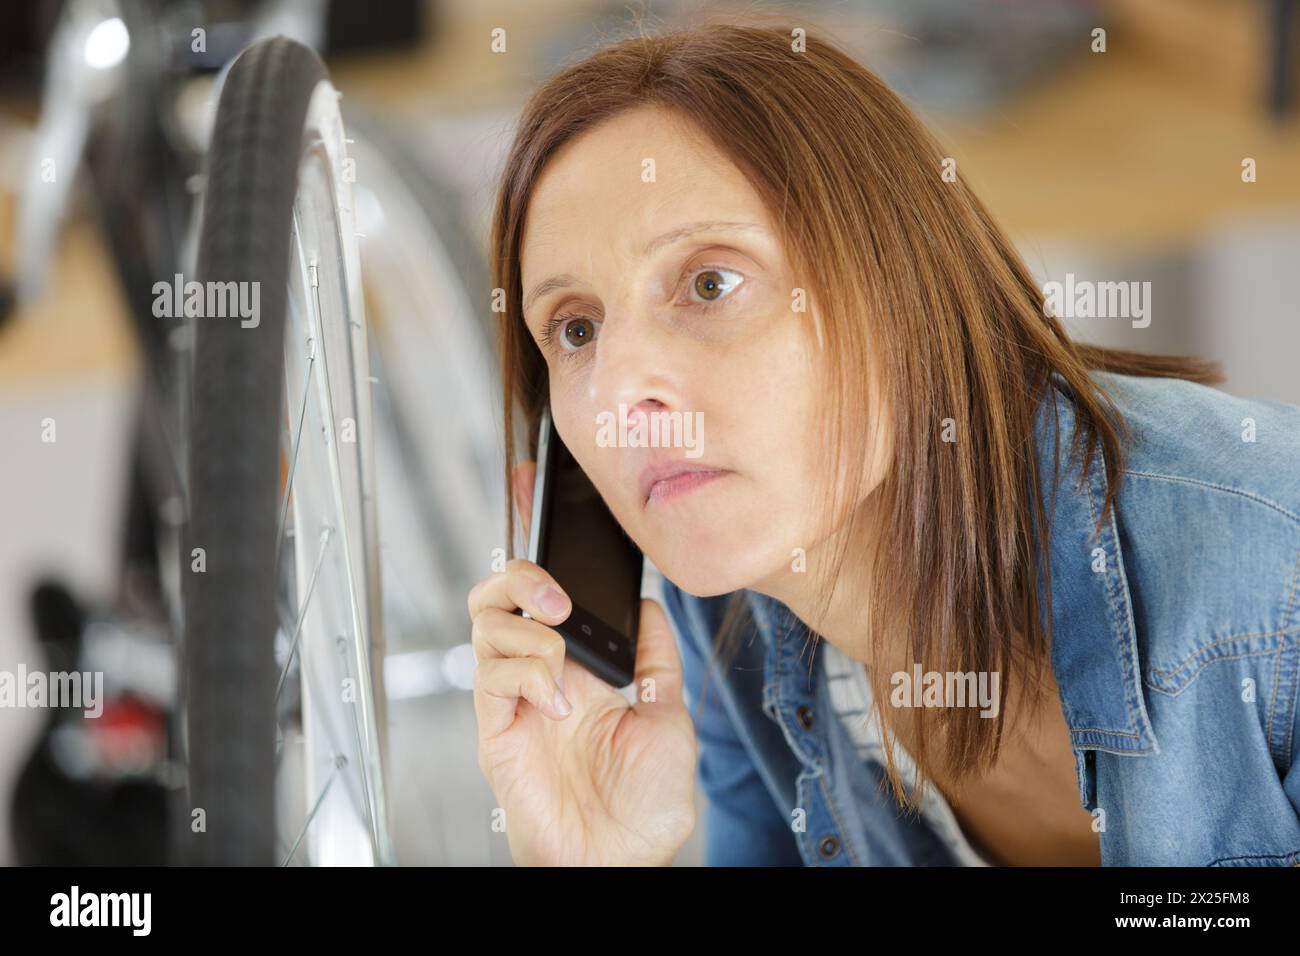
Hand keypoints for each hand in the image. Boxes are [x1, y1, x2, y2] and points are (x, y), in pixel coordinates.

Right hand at [466, 461, 696, 864]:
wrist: (623, 861)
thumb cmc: (645, 804)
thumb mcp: (670, 714)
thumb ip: (655, 658)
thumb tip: (648, 604)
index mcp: (578, 665)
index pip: (545, 593)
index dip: (533, 542)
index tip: (530, 485)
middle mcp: (539, 676)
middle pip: (496, 595)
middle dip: (521, 577)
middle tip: (558, 601)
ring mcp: (515, 701)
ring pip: (486, 625)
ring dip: (532, 636)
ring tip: (567, 673)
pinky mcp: (496, 731)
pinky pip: (491, 676)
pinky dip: (527, 677)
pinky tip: (558, 705)